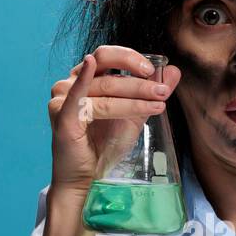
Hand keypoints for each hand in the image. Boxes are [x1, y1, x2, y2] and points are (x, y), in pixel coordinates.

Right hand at [40, 46, 180, 235]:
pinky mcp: (62, 117)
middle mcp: (70, 84)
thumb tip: (173, 71)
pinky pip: (75, 97)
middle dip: (139, 83)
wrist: (89, 180)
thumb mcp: (134, 115)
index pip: (108, 56)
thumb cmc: (105, 146)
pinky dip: (83, 80)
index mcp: (86, 78)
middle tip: (162, 92)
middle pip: (108, 72)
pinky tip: (89, 65)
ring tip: (157, 104)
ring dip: (133, 97)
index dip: (130, 58)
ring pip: (103, 90)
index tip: (154, 71)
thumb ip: (150, 93)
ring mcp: (63, 99)